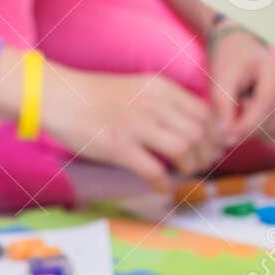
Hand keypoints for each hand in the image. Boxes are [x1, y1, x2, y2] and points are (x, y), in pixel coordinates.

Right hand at [43, 65, 225, 193]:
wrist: (60, 95)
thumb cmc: (99, 95)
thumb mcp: (140, 87)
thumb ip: (165, 102)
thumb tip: (192, 126)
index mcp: (161, 88)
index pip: (204, 113)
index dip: (214, 135)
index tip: (212, 147)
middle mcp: (154, 104)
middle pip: (199, 132)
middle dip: (206, 154)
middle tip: (201, 165)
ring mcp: (136, 125)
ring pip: (183, 149)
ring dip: (190, 166)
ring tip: (183, 173)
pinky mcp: (118, 146)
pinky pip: (153, 169)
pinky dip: (163, 182)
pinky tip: (162, 187)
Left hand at [207, 28, 274, 143]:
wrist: (241, 49)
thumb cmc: (229, 62)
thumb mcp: (220, 80)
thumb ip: (222, 107)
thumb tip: (227, 137)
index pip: (266, 105)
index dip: (246, 125)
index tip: (225, 135)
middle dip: (253, 131)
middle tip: (229, 127)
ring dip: (258, 133)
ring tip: (240, 115)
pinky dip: (264, 132)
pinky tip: (249, 118)